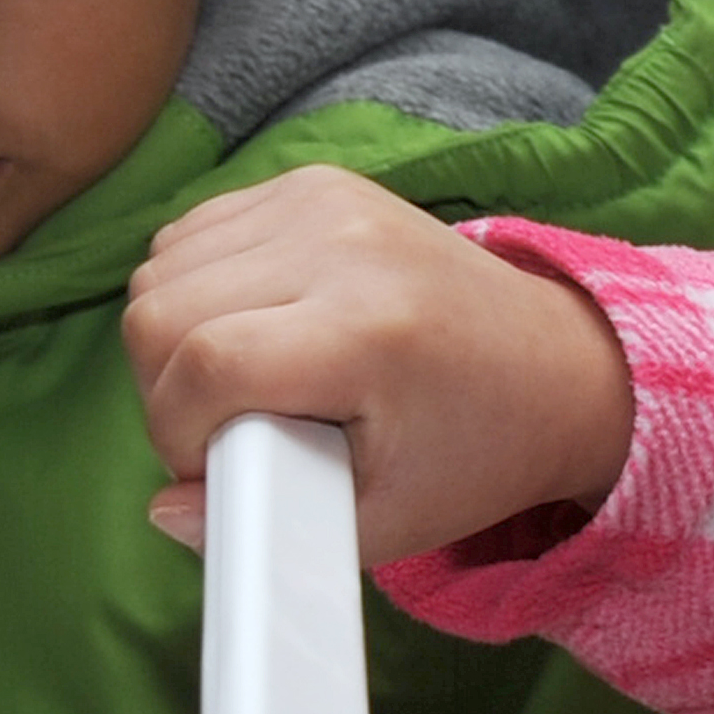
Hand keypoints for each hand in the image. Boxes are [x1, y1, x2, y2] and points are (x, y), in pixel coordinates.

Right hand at [122, 164, 634, 563]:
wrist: (553, 365)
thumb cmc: (470, 451)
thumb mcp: (384, 522)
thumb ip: (270, 531)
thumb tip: (167, 509)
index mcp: (368, 329)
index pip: (203, 362)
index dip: (179, 432)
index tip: (216, 467)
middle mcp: (344, 244)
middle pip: (160, 309)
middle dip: (167, 391)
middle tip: (226, 430)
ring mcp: (326, 199)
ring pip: (161, 265)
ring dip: (174, 338)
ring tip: (243, 380)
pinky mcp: (313, 182)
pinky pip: (191, 233)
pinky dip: (195, 288)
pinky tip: (252, 328)